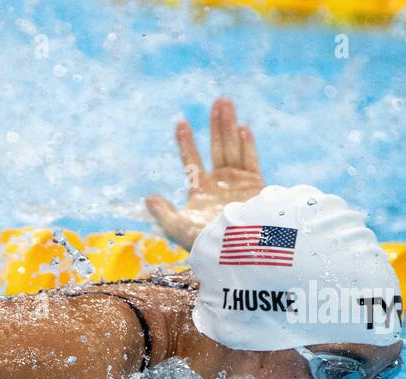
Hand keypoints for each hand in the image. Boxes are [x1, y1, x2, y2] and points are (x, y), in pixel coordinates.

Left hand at [145, 97, 265, 251]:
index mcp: (201, 192)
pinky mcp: (256, 186)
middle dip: (216, 125)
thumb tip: (148, 199)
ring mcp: (239, 183)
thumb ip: (164, 214)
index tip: (180, 122)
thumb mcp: (178, 229)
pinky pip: (251, 161)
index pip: (192, 161)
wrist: (237, 251)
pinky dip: (247, 145)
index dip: (186, 143)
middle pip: (217, 148)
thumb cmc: (206, 242)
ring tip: (227, 103)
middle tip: (218, 100)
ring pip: (233, 148)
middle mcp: (221, 184)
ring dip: (230, 126)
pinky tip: (243, 128)